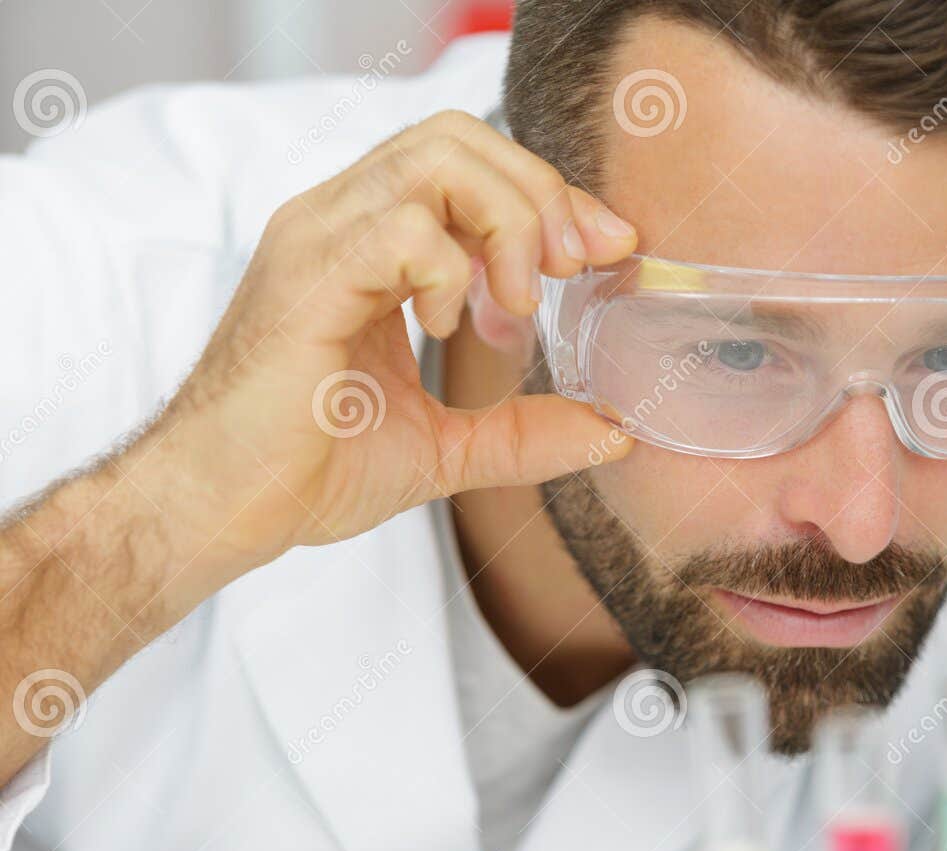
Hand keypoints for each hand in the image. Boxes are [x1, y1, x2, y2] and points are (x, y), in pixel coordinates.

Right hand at [156, 109, 635, 567]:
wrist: (224, 508)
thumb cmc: (309, 470)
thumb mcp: (448, 448)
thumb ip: (527, 434)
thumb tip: (614, 437)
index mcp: (372, 245)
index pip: (472, 169)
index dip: (551, 195)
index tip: (608, 249)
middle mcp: (341, 223)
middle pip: (459, 139)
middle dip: (540, 193)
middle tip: (573, 269)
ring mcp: (319, 241)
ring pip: (434, 159)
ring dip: (506, 222)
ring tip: (513, 303)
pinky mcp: (306, 278)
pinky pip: (398, 226)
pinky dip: (448, 268)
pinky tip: (450, 327)